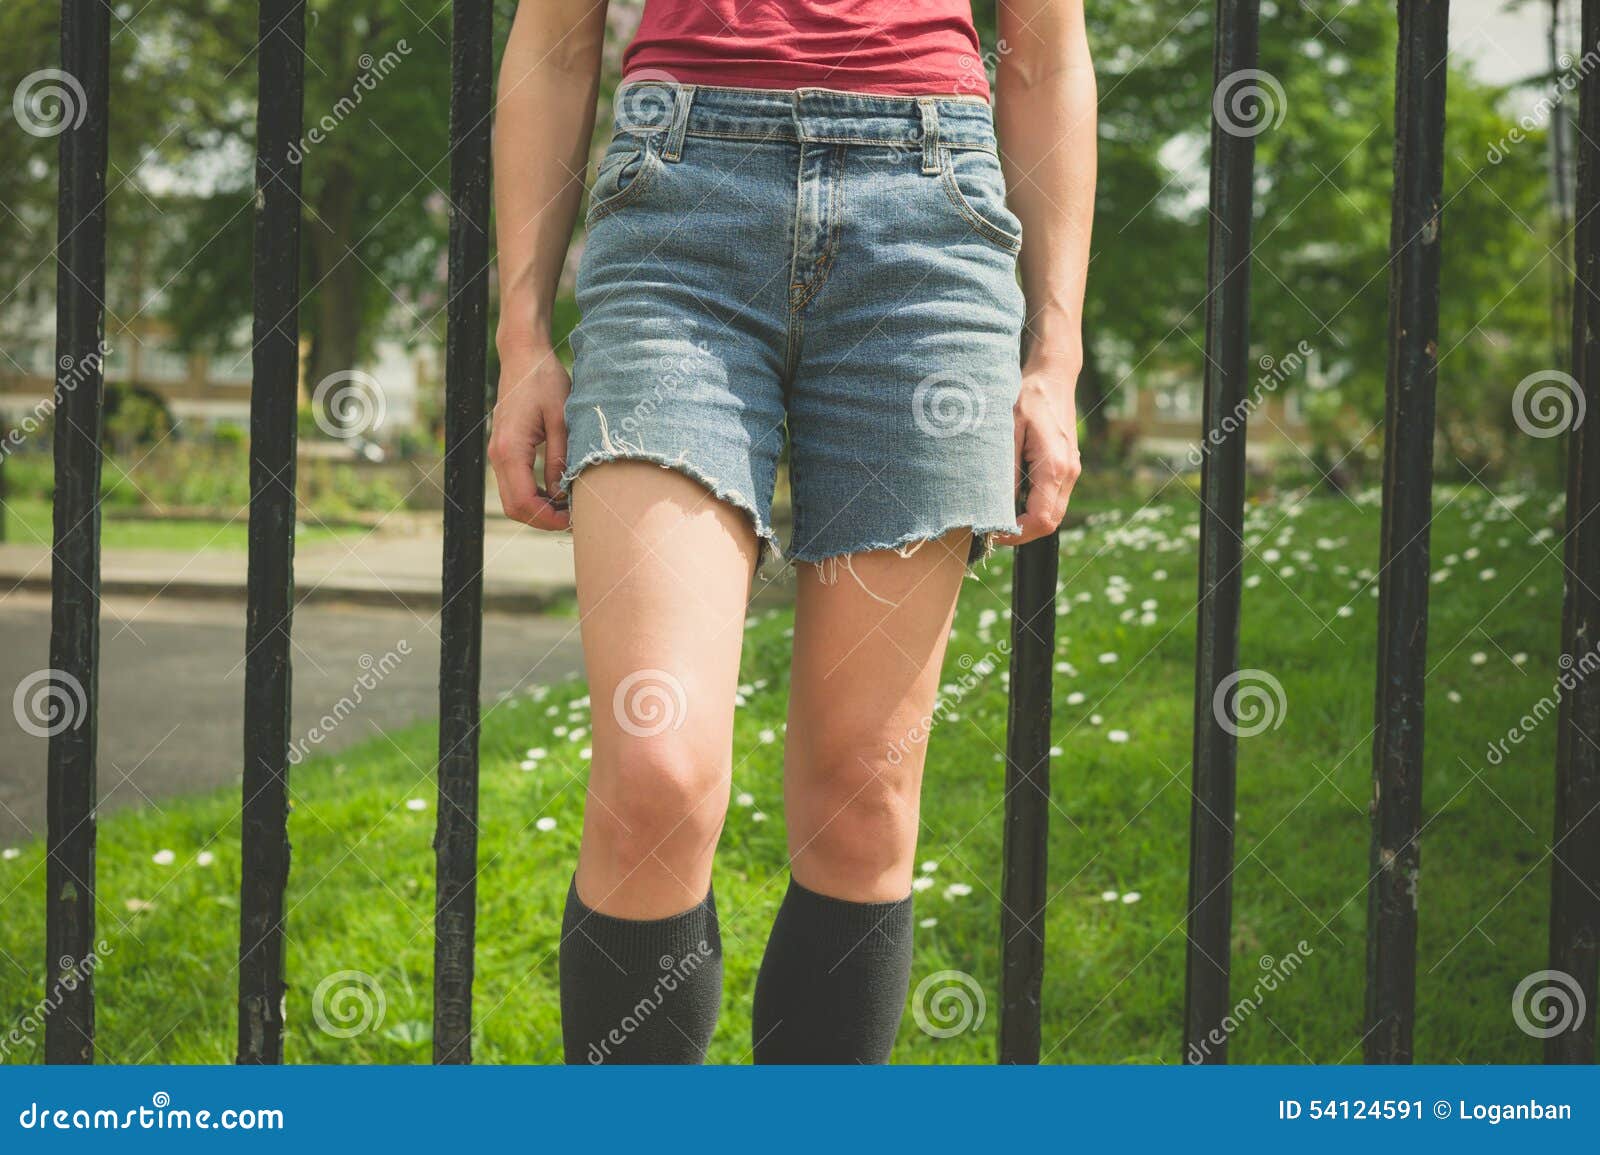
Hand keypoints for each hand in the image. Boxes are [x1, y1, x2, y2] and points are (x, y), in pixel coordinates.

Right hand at [488, 340, 571, 530]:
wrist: (523, 356)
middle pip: (515, 507)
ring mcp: (498, 452)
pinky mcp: (504, 449)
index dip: (549, 518)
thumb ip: (560, 458)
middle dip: (543, 520)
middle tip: (573, 519)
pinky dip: (533, 495)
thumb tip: (563, 493)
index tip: (573, 519)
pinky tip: (557, 491)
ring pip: (513, 499)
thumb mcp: (562, 419)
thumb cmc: (545, 381)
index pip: (524, 502)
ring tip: (568, 507)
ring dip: (538, 509)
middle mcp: (498, 454)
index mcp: (510, 449)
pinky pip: (514, 483)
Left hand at [994, 353, 1081, 546]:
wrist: (1053, 378)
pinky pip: (1053, 498)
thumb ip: (1004, 469)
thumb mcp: (1007, 430)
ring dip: (1028, 518)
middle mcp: (1069, 473)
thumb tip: (995, 505)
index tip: (994, 531)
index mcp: (1055, 466)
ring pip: (1053, 512)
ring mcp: (1072, 471)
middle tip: (993, 526)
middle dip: (1022, 531)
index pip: (1041, 519)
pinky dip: (1034, 505)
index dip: (1017, 533)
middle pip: (1050, 522)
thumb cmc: (1028, 398)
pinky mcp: (1068, 467)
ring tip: (1000, 510)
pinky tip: (1013, 494)